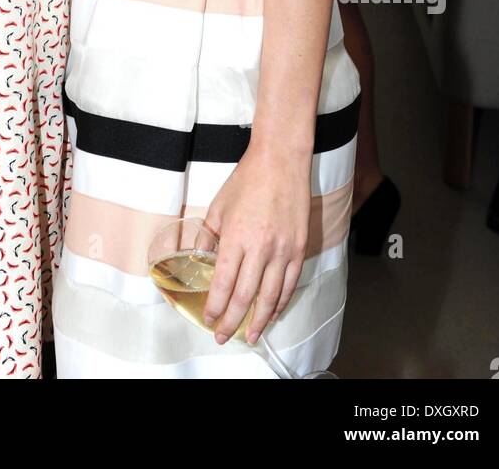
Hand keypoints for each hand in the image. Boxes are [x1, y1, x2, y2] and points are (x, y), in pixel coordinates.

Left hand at [202, 143, 310, 345]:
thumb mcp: (218, 206)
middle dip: (232, 321)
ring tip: (250, 335)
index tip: (210, 319)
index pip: (223, 284)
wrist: (281, 161)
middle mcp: (260, 247)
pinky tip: (272, 313)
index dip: (216, 307)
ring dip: (259, 320)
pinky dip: (280, 302)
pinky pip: (289, 283)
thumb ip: (207, 236)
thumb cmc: (247, 180)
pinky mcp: (299, 247)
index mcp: (236, 237)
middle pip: (245, 296)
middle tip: (224, 336)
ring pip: (270, 296)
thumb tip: (199, 259)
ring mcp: (283, 249)